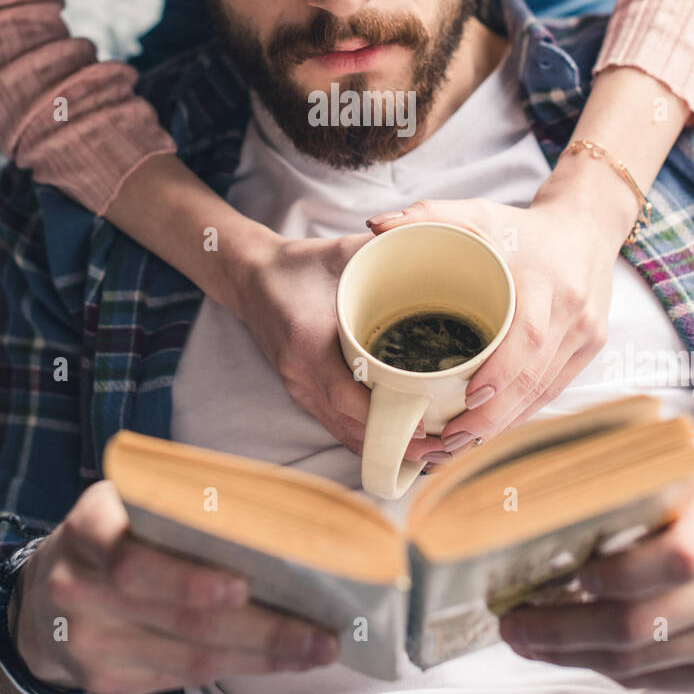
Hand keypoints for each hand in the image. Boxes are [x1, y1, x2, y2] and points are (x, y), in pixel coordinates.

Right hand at [13, 481, 339, 693]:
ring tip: (315, 648)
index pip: (132, 559)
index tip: (242, 586)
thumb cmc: (118, 531)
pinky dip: (237, 667)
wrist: (45, 595)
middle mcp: (80, 590)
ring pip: (189, 657)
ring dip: (261, 655)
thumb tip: (282, 507)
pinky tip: (277, 659)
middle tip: (319, 631)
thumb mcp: (133, 499)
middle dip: (259, 628)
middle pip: (177, 619)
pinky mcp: (107, 680)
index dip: (187, 578)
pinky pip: (182, 678)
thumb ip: (187, 501)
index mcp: (89, 529)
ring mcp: (89, 643)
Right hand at [233, 229, 444, 460]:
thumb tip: (435, 238)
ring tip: (428, 455)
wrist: (251, 277)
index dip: (385, 417)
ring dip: (382, 448)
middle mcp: (301, 373)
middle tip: (442, 449)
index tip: (424, 425)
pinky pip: (335, 425)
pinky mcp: (300, 392)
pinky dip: (365, 439)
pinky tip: (395, 446)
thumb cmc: (300, 265)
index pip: (347, 395)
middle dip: (396, 443)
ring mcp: (298, 387)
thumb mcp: (341, 252)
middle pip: (350, 425)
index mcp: (309, 341)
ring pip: (343, 432)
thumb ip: (384, 248)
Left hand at [366, 190, 626, 462]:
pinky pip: (554, 390)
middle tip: (450, 439)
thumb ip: (427, 216)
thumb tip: (376, 225)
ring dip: (505, 424)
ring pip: (545, 392)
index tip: (470, 398)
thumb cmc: (522, 226)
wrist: (586, 227)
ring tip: (460, 444)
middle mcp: (571, 311)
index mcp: (546, 278)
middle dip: (494, 417)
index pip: (528, 335)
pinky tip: (491, 429)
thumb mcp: (477, 213)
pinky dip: (521, 412)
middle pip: (535, 377)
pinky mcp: (590, 349)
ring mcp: (585, 334)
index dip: (502, 371)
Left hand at [499, 488, 693, 692]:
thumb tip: (533, 504)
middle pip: (640, 621)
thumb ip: (623, 493)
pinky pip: (645, 680)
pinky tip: (560, 650)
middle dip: (564, 626)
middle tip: (513, 619)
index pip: (678, 557)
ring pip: (635, 661)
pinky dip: (594, 666)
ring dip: (568, 652)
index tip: (566, 571)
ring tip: (523, 636)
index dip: (618, 571)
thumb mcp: (677, 490)